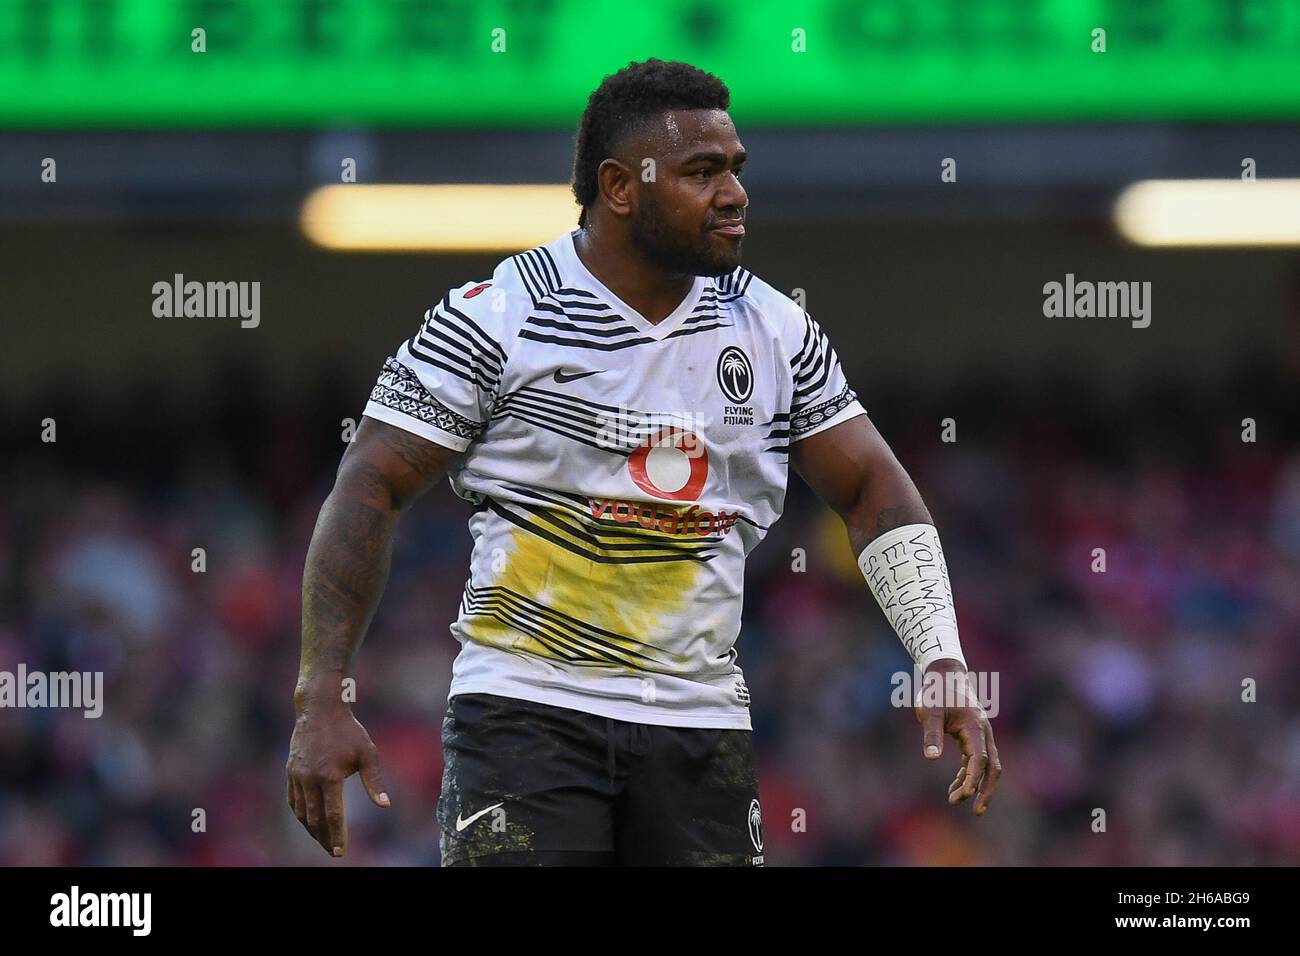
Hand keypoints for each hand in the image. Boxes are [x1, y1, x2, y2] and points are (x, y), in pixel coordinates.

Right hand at [286, 679, 390, 856]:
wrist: (319, 710)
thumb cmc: (348, 731)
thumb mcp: (367, 754)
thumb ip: (374, 782)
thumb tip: (385, 806)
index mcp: (329, 776)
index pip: (333, 815)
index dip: (337, 835)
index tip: (341, 851)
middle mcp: (309, 779)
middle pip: (315, 819)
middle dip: (324, 838)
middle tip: (334, 852)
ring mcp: (297, 777)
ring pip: (302, 813)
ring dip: (312, 830)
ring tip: (324, 840)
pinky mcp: (290, 773)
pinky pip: (293, 801)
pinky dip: (301, 815)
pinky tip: (310, 822)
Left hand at [915, 660, 1001, 815]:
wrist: (945, 673)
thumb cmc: (936, 691)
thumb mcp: (930, 711)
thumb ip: (931, 734)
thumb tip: (931, 758)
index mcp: (974, 727)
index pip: (979, 759)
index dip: (973, 779)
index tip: (964, 796)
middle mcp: (983, 733)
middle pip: (993, 767)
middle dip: (986, 790)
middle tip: (976, 811)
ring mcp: (980, 735)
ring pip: (986, 765)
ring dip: (975, 784)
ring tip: (955, 800)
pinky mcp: (973, 736)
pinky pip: (976, 760)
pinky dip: (968, 774)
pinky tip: (956, 786)